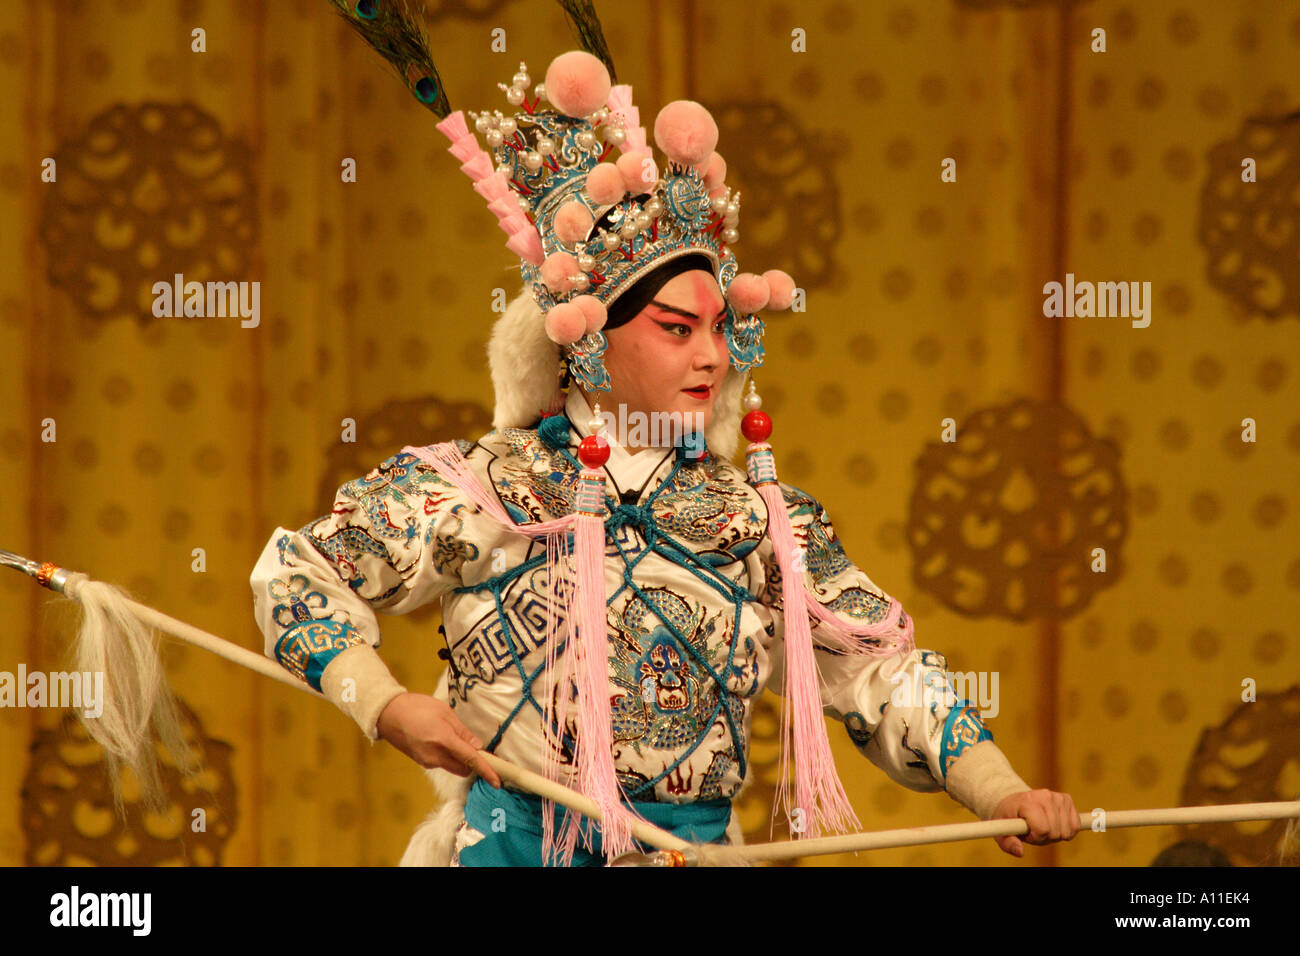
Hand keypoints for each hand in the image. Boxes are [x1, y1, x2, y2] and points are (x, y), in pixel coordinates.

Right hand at [376, 692, 501, 787]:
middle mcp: (435, 756)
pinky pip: (442, 763)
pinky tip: (439, 739)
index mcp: (443, 740)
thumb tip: (477, 746)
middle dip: (472, 763)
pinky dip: (448, 756)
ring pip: (453, 767)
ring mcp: (427, 761)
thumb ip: (462, 731)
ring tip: (451, 736)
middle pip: (463, 769)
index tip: (496, 781)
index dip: (486, 771)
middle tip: (474, 746)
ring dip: (460, 759)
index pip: (470, 759)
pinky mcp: (422, 762)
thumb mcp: (444, 712)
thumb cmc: (417, 707)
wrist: (388, 714)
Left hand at [991, 789, 1078, 856]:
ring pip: (1067, 830)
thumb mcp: (1002, 831)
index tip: (1027, 832)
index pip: (1043, 828)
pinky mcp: (1066, 799)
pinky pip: (1076, 825)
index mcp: (1028, 801)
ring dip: (1056, 834)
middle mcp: (1044, 795)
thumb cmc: (1008, 817)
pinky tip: (1055, 825)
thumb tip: (1020, 852)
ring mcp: (1057, 796)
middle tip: (1034, 830)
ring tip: (1042, 826)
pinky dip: (1068, 830)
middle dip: (1045, 836)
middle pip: (1055, 831)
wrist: (1014, 801)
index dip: (1036, 837)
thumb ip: (1008, 843)